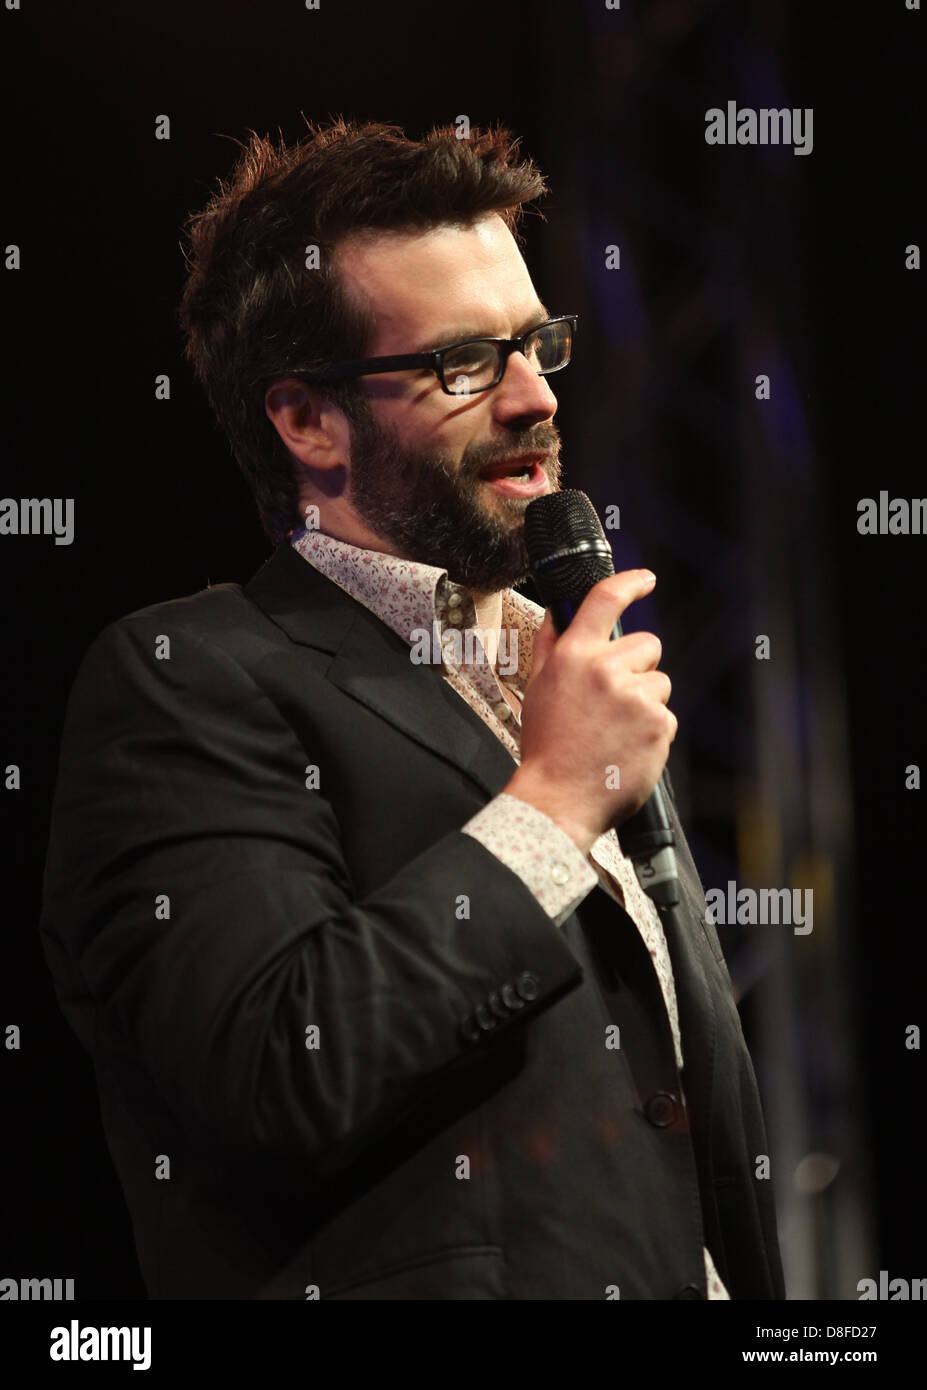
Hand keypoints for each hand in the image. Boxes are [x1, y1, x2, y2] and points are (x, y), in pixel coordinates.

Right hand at [504, 569, 676, 854]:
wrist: (558, 798)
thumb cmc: (546, 746)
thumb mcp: (536, 689)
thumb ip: (551, 646)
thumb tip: (562, 612)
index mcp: (573, 657)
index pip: (605, 601)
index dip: (631, 583)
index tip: (646, 580)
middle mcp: (605, 670)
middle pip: (646, 644)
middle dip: (638, 666)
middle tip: (614, 699)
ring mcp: (635, 697)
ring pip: (659, 682)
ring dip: (646, 700)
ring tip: (617, 729)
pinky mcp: (658, 725)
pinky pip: (666, 715)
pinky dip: (653, 730)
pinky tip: (628, 746)